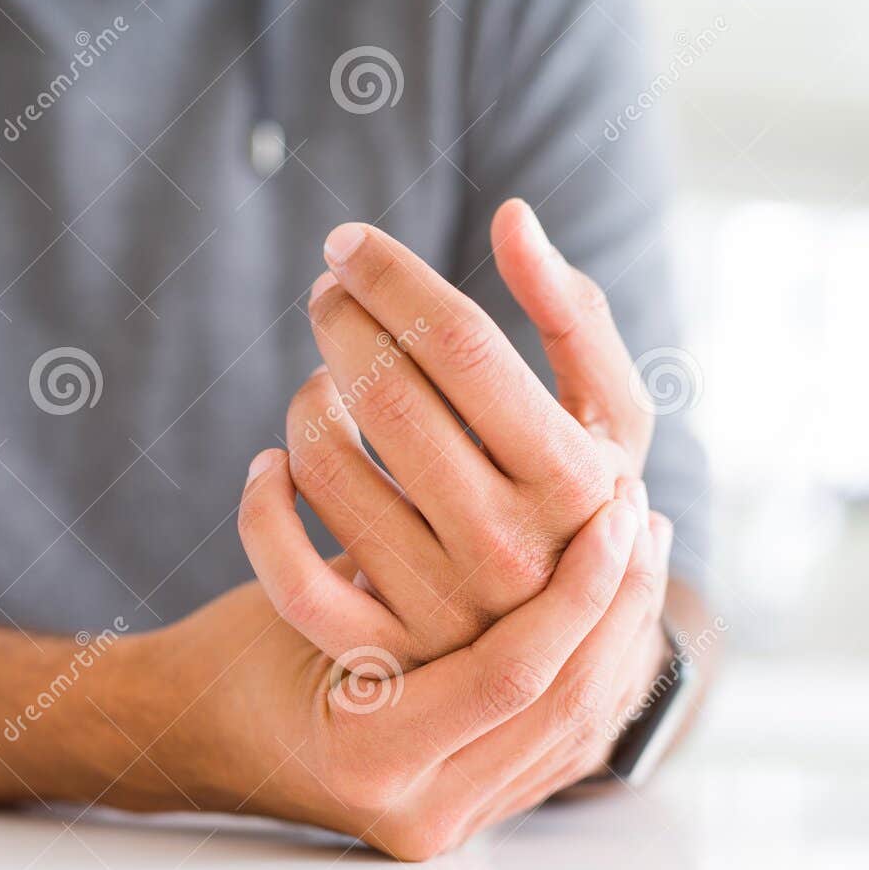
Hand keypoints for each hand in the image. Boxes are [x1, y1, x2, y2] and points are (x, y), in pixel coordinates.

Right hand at [131, 481, 663, 859]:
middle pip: (567, 706)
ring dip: (622, 630)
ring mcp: (453, 820)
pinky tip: (617, 605)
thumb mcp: (306, 599)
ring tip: (641, 548)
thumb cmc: (233, 656)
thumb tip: (526, 494)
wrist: (195, 741)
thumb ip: (404, 569)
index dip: (576, 585)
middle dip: (620, 604)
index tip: (615, 504)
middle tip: (645, 517)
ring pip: (581, 727)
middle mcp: (423, 810)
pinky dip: (601, 665)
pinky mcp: (474, 811)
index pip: (513, 673)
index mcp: (371, 760)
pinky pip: (566, 742)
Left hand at [246, 200, 655, 669]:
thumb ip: (575, 315)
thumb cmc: (580, 501)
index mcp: (574, 477)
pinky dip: (259, 506)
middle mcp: (511, 547)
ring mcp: (444, 608)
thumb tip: (513, 217)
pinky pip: (287, 574)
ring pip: (326, 464)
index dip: (392, 276)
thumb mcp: (609, 417)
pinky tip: (270, 467)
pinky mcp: (385, 653)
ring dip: (304, 400)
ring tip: (321, 384)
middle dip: (340, 319)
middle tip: (327, 295)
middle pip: (386, 391)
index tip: (348, 244)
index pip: (460, 342)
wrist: (561, 645)